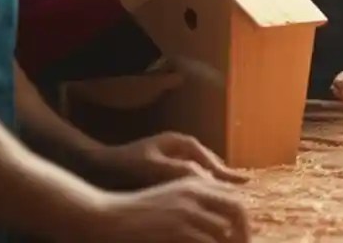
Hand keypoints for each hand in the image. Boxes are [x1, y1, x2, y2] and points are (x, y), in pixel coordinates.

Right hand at [67, 177, 249, 242]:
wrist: (105, 217)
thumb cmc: (136, 213)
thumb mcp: (169, 199)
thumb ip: (195, 205)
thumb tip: (220, 225)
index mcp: (195, 185)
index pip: (234, 200)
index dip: (244, 221)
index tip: (244, 238)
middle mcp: (195, 194)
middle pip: (237, 211)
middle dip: (244, 233)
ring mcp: (186, 211)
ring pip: (225, 231)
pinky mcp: (176, 229)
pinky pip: (207, 242)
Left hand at [89, 132, 247, 188]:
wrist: (98, 165)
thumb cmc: (125, 164)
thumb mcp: (154, 166)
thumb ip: (181, 171)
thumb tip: (206, 179)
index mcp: (182, 142)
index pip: (210, 162)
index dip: (225, 175)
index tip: (241, 187)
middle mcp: (182, 148)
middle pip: (210, 165)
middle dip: (225, 178)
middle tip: (243, 188)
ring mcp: (175, 157)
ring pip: (202, 172)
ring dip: (214, 184)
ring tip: (230, 195)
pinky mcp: (167, 170)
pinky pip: (191, 178)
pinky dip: (200, 187)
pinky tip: (204, 199)